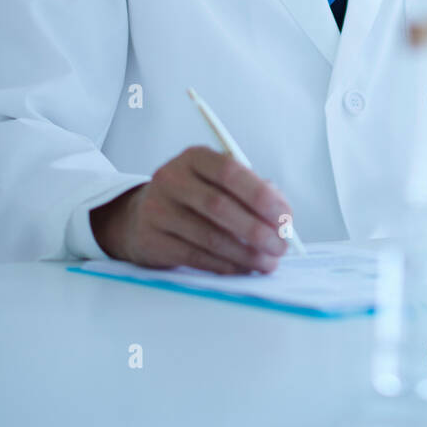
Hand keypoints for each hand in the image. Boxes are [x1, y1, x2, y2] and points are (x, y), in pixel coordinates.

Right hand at [89, 146, 293, 272]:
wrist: (142, 217)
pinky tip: (243, 268)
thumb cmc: (195, 198)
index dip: (260, 195)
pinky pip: (195, 256)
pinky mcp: (152, 240)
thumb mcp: (218, 183)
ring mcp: (157, 210)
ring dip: (245, 254)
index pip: (229, 171)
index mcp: (194, 157)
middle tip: (281, 246)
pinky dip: (225, 265)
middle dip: (257, 230)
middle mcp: (171, 179)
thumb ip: (253, 192)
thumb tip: (283, 218)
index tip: (285, 217)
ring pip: (209, 236)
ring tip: (267, 263)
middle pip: (219, 206)